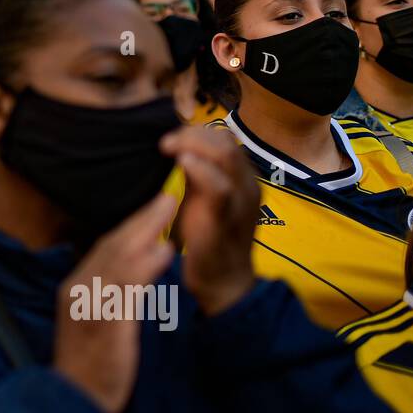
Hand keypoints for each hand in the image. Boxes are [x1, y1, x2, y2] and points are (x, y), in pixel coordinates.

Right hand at [54, 192, 177, 412]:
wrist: (74, 400)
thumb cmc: (90, 363)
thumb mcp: (94, 320)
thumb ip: (108, 293)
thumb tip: (130, 269)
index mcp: (76, 287)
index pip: (104, 247)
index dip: (130, 225)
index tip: (153, 207)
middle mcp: (79, 290)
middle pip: (111, 245)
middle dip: (140, 219)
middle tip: (165, 196)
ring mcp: (90, 306)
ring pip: (118, 260)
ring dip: (144, 232)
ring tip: (168, 210)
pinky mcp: (104, 325)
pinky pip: (125, 290)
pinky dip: (144, 267)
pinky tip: (162, 252)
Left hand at [161, 125, 258, 316]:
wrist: (222, 281)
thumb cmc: (207, 237)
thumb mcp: (201, 197)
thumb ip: (197, 172)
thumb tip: (175, 144)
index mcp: (242, 177)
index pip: (224, 140)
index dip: (196, 131)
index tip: (169, 137)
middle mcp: (247, 185)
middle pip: (225, 143)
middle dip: (192, 134)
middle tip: (165, 142)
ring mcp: (241, 202)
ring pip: (226, 157)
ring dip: (194, 145)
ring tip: (168, 146)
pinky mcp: (227, 220)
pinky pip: (220, 188)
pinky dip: (200, 170)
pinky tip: (182, 162)